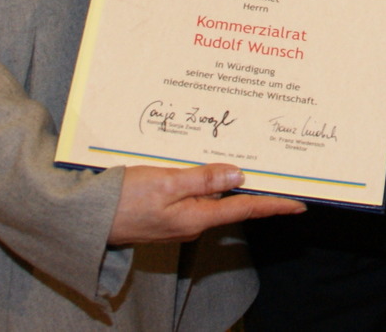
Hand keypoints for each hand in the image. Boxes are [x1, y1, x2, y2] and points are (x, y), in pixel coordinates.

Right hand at [106, 164, 303, 244]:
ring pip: (214, 198)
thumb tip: (238, 175)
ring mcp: (179, 219)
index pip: (245, 209)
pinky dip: (208, 182)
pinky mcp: (166, 212)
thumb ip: (202, 178)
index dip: (273, 205)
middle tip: (279, 172)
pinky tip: (210, 167)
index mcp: (196, 217)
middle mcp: (192, 222)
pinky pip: (195, 195)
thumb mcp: (164, 183)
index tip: (299, 204)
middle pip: (233, 204)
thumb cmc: (122, 200)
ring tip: (252, 164)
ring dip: (231, 183)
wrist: (86, 219)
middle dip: (256, 189)